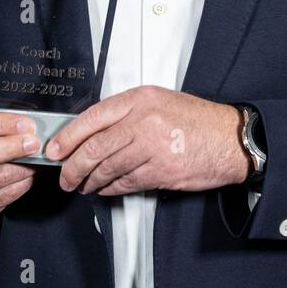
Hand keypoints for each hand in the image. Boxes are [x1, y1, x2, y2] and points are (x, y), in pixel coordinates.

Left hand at [49, 85, 248, 195]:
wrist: (230, 139)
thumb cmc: (198, 121)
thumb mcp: (160, 102)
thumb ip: (128, 113)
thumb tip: (92, 133)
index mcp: (140, 98)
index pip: (92, 117)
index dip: (68, 137)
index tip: (55, 149)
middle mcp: (144, 119)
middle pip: (94, 147)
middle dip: (73, 166)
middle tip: (65, 176)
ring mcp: (152, 146)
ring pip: (107, 168)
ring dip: (90, 181)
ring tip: (83, 185)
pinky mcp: (161, 171)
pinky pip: (126, 183)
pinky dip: (111, 188)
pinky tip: (106, 189)